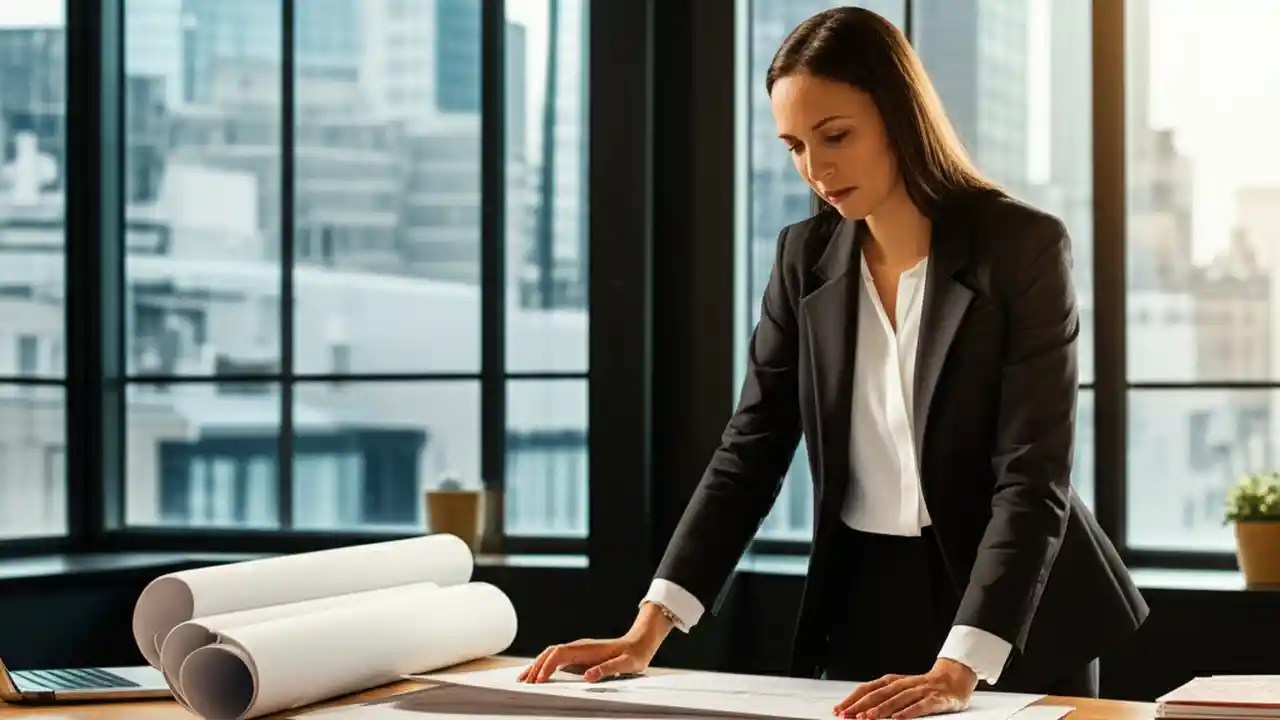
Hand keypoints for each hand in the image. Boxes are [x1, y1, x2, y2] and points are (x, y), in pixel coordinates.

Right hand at [517, 636, 656, 683]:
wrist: (638, 644)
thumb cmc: (632, 655)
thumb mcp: (625, 664)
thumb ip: (607, 669)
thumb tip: (588, 676)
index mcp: (586, 648)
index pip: (559, 654)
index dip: (547, 666)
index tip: (539, 680)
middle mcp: (579, 647)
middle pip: (550, 653)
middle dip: (535, 666)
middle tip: (523, 682)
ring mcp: (577, 651)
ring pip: (551, 655)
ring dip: (537, 666)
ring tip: (524, 679)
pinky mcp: (579, 656)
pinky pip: (556, 660)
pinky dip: (545, 666)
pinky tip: (539, 675)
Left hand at [832, 658, 978, 718]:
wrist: (953, 679)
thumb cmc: (923, 687)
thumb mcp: (900, 689)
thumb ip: (883, 698)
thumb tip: (858, 710)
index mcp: (892, 681)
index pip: (868, 688)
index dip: (852, 698)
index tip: (839, 709)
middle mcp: (903, 684)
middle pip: (879, 694)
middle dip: (861, 705)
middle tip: (847, 715)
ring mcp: (919, 690)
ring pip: (896, 699)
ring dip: (880, 709)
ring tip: (866, 718)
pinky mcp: (934, 699)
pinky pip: (920, 706)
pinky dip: (908, 712)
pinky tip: (898, 719)